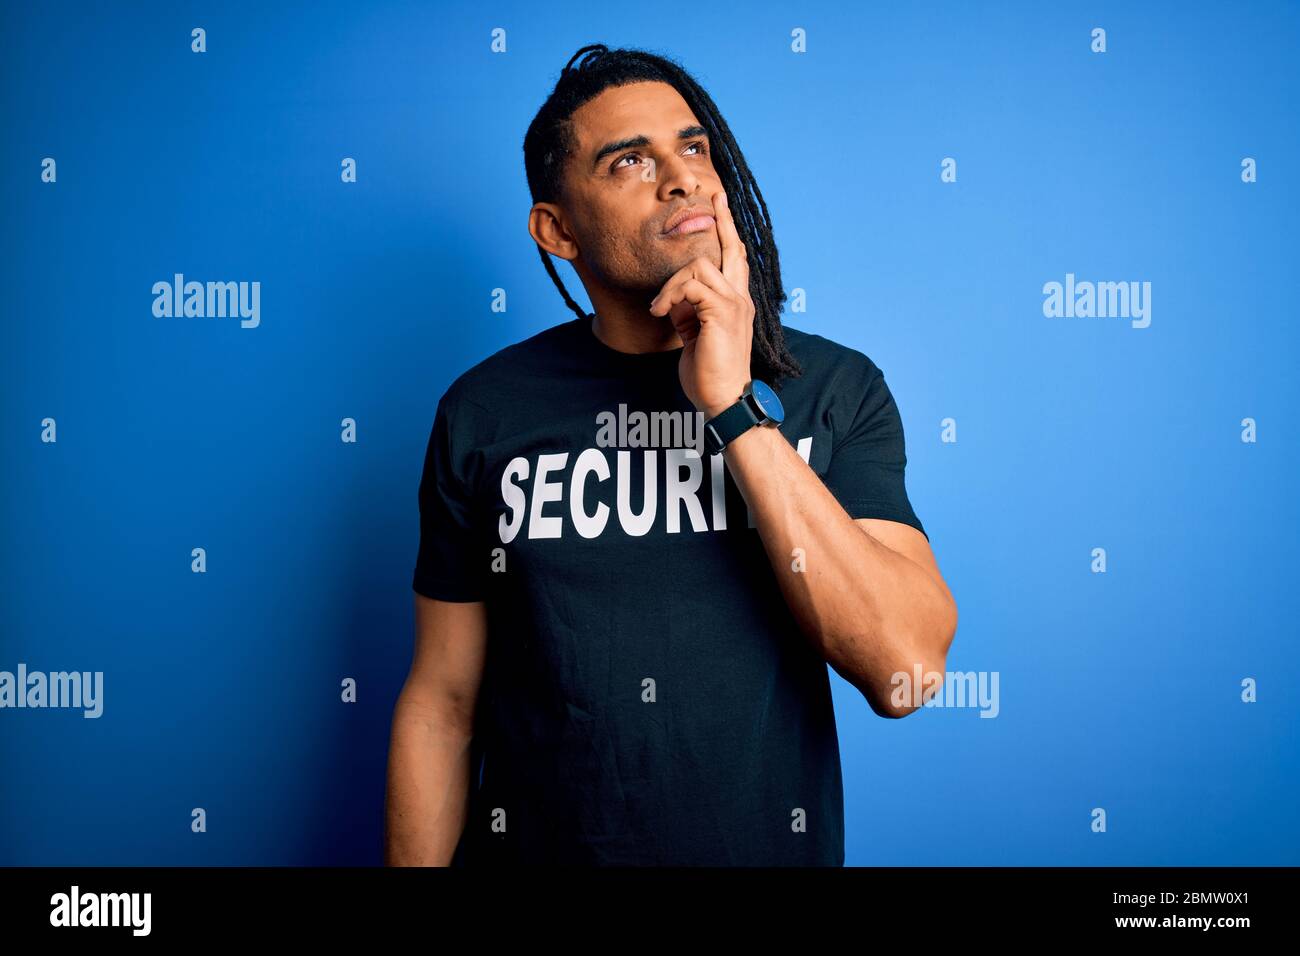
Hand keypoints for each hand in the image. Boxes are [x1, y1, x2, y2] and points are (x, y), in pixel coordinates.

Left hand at [648, 189, 753, 418]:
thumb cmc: (709, 373)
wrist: (724, 399)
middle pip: (733, 248)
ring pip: (698, 266)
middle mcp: (740, 298)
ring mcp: (734, 303)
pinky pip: (690, 285)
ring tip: (660, 309)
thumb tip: (675, 296)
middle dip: (723, 220)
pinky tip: (661, 313)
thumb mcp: (695, 334)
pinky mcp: (722, 311)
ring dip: (671, 285)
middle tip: (715, 196)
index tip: (720, 209)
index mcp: (736, 303)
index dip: (728, 234)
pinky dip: (670, 296)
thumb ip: (690, 310)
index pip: (735, 260)